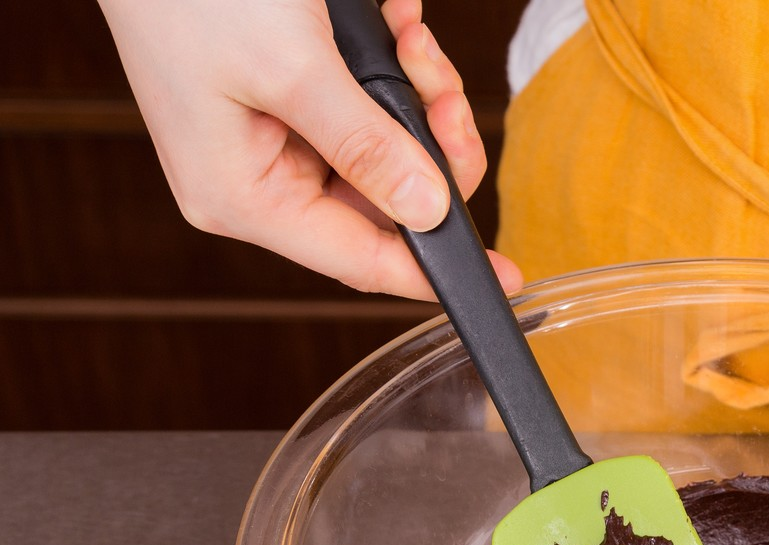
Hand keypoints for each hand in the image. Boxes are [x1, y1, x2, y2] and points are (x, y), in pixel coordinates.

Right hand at [99, 0, 522, 299]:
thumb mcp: (292, 70)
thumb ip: (367, 147)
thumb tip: (428, 210)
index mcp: (243, 199)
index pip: (361, 260)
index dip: (436, 268)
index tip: (505, 274)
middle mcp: (258, 183)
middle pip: (387, 205)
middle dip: (433, 146)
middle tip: (444, 92)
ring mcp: (274, 143)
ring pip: (388, 153)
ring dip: (418, 96)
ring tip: (414, 42)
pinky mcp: (290, 102)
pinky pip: (368, 109)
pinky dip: (395, 69)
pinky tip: (397, 25)